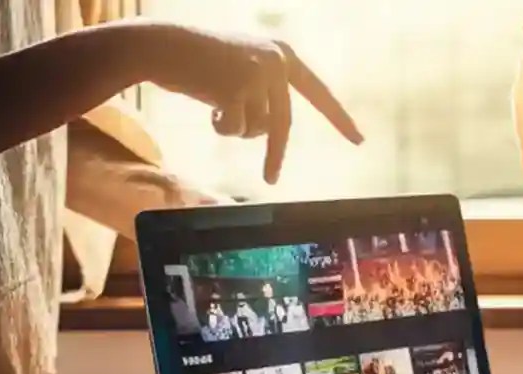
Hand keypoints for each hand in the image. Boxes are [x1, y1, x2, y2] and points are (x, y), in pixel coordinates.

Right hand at [143, 22, 363, 182]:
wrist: (163, 45)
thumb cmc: (200, 61)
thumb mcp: (242, 69)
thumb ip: (266, 92)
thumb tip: (274, 132)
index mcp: (283, 54)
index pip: (318, 93)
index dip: (338, 119)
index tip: (359, 140)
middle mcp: (276, 62)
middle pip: (283, 123)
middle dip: (275, 155)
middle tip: (272, 179)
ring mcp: (258, 74)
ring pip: (257, 128)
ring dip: (235, 129)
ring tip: (216, 105)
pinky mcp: (237, 89)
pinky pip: (236, 129)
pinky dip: (221, 127)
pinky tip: (207, 105)